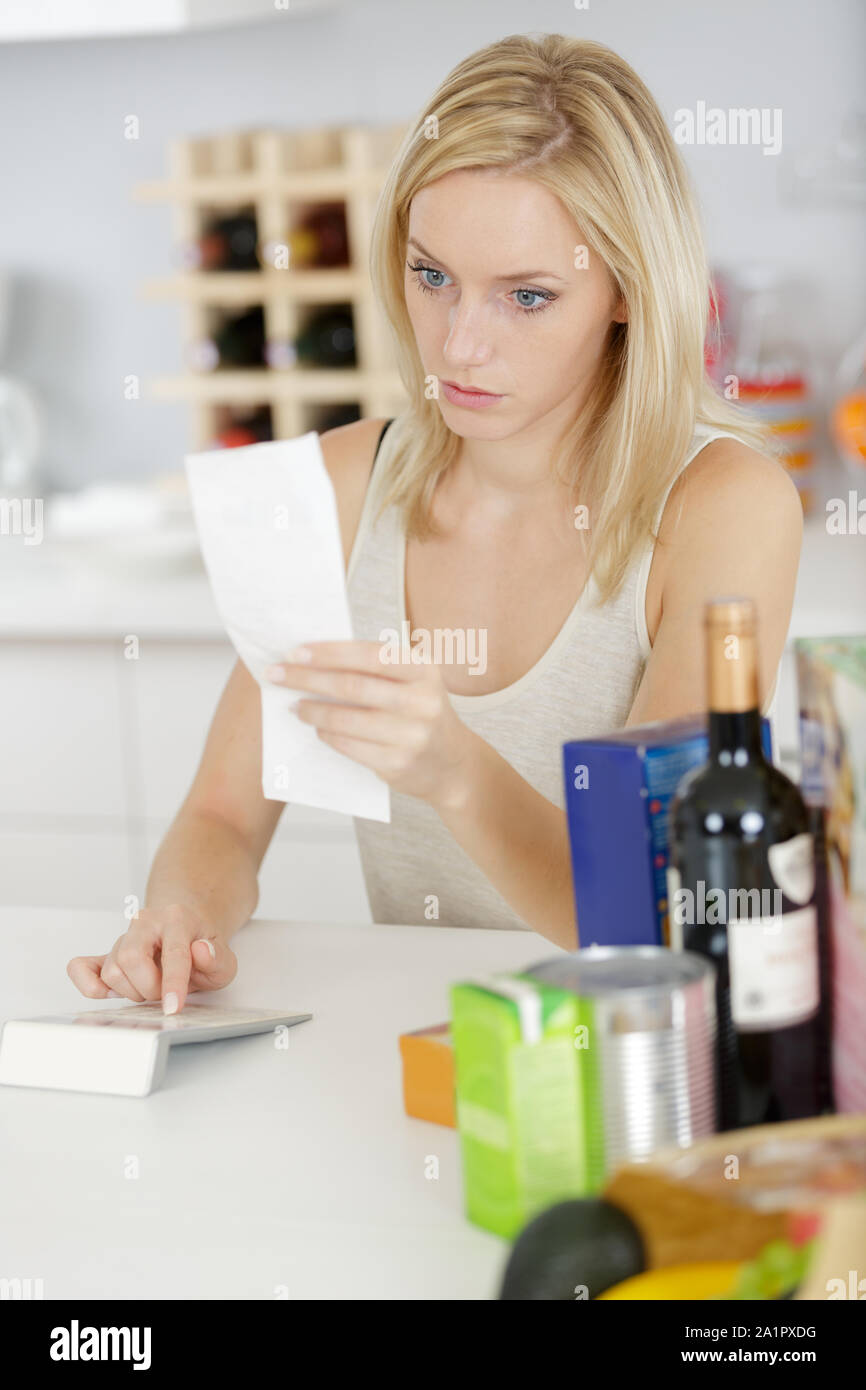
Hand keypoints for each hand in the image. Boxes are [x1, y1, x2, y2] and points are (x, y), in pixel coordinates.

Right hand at [66, 904, 237, 1014]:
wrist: (187, 933)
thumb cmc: (203, 948)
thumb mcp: (224, 959)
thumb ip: (218, 959)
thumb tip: (201, 951)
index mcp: (177, 919)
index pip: (173, 953)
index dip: (173, 983)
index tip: (173, 1007)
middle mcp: (145, 922)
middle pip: (131, 959)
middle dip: (150, 988)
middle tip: (165, 993)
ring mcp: (123, 937)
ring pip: (112, 971)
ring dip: (133, 991)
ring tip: (150, 987)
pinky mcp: (105, 954)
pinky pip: (80, 967)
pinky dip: (88, 984)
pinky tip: (109, 992)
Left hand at [264, 640, 478, 811]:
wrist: (452, 763)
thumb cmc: (420, 712)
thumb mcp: (413, 681)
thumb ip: (375, 668)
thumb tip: (314, 657)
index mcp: (423, 669)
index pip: (368, 654)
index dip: (328, 652)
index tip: (295, 652)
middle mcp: (422, 700)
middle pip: (351, 686)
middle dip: (307, 678)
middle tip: (276, 674)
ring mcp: (411, 735)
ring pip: (345, 719)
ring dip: (312, 710)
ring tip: (293, 704)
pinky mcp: (398, 764)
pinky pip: (349, 745)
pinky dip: (327, 734)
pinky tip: (316, 726)